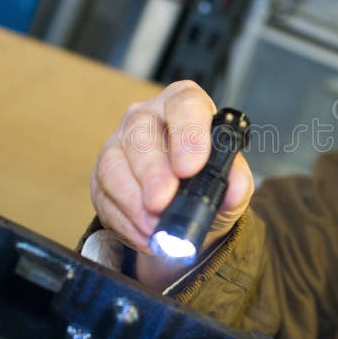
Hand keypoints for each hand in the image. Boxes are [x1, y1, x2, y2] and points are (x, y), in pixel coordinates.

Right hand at [90, 80, 253, 268]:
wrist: (187, 212)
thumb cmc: (209, 183)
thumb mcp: (232, 183)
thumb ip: (237, 182)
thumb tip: (235, 188)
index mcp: (186, 106)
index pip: (185, 105)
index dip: (187, 133)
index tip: (191, 166)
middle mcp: (148, 117)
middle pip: (141, 133)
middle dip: (152, 171)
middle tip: (163, 201)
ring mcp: (119, 144)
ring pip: (114, 164)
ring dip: (134, 201)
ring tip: (156, 227)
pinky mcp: (100, 175)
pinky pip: (103, 194)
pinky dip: (125, 219)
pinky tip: (144, 233)